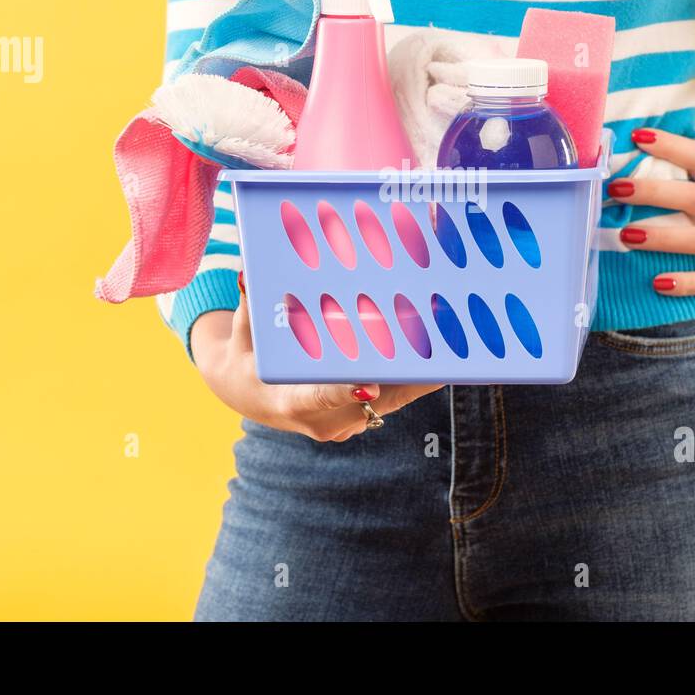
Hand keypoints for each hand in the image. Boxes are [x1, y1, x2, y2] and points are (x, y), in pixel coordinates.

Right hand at [190, 295, 444, 442]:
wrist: (252, 394)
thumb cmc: (246, 358)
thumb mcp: (243, 333)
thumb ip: (251, 305)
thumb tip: (247, 271)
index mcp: (288, 403)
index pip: (316, 400)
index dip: (342, 392)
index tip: (368, 386)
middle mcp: (322, 421)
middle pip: (370, 399)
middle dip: (402, 372)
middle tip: (432, 343)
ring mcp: (347, 423)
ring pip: (392, 399)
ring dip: (420, 373)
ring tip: (451, 341)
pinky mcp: (364, 416)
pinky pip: (396, 396)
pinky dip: (417, 375)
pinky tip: (444, 351)